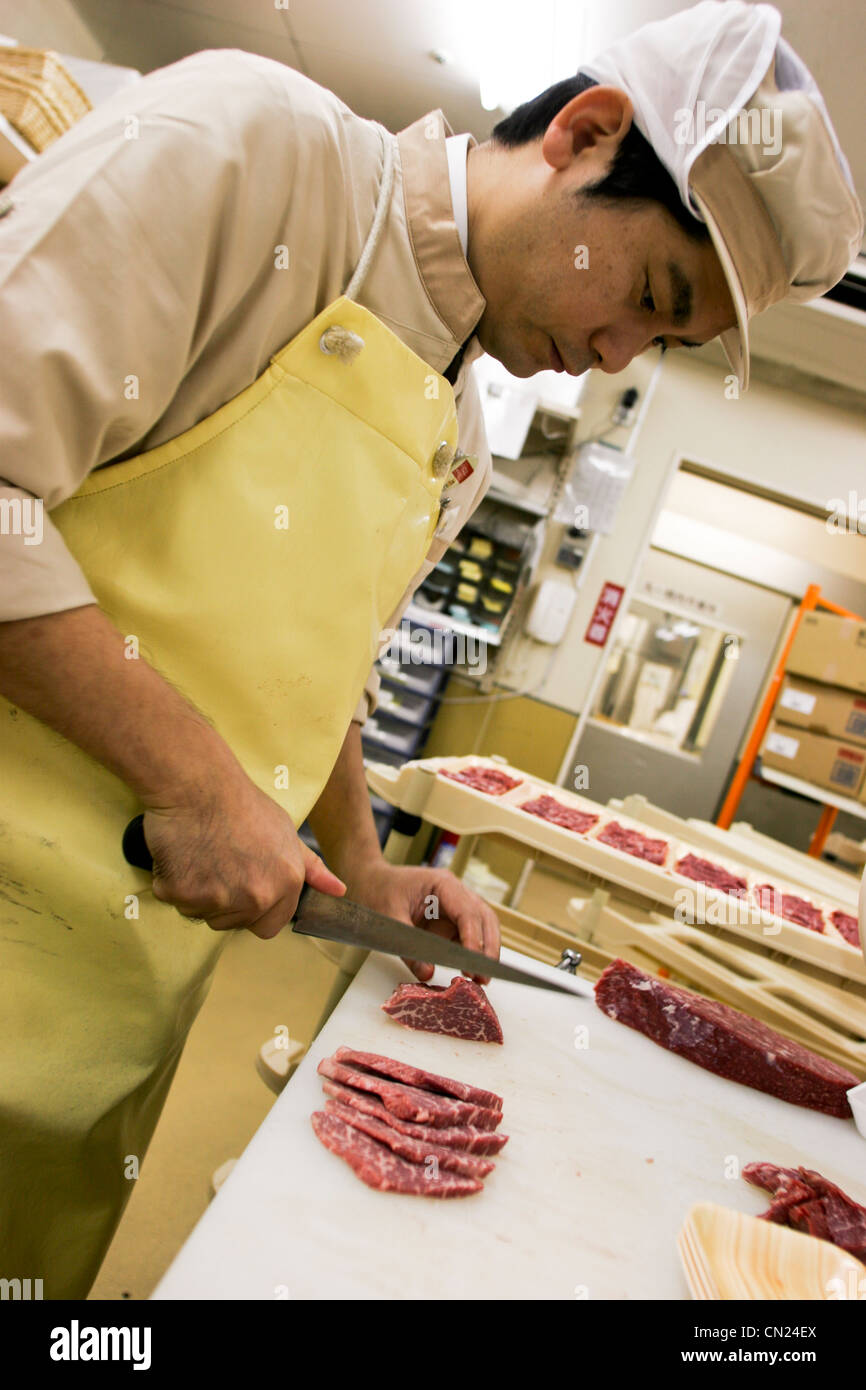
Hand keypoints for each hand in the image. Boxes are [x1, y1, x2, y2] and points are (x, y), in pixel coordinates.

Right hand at [142, 764, 344, 938]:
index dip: (255, 909)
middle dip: (224, 903)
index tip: (242, 884)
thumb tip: (339, 891)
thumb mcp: (286, 832)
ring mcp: (219, 898)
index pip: (270, 926)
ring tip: (201, 854)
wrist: (199, 784)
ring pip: (203, 915)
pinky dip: (172, 882)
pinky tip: (182, 853)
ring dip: (198, 894)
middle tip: (218, 863)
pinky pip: (175, 901)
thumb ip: (311, 868)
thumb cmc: (241, 803)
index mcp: (286, 883)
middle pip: (234, 924)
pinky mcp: (184, 894)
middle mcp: (257, 896)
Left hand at [345, 860, 500, 982]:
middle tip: (485, 976)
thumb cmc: (379, 893)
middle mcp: (456, 893)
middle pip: (484, 918)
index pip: (468, 912)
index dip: (473, 939)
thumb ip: (408, 947)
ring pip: (482, 927)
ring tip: (480, 979)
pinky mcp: (451, 921)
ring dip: (484, 952)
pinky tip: (469, 972)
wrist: (371, 883)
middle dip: (488, 947)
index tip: (473, 964)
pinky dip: (472, 954)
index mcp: (443, 884)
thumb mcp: (389, 919)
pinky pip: (468, 937)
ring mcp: (456, 906)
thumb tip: (427, 973)